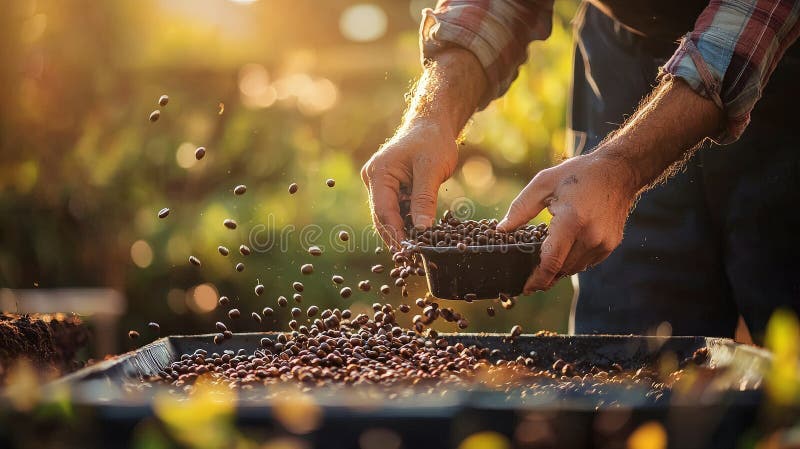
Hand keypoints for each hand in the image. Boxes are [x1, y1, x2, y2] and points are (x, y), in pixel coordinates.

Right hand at [361, 123, 457, 245]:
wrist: (432, 124)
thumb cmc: (432, 141)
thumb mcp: (432, 170)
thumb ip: (424, 200)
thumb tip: (423, 230)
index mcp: (379, 173)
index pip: (384, 211)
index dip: (395, 233)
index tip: (407, 252)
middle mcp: (374, 179)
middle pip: (383, 216)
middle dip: (395, 237)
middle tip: (409, 260)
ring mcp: (380, 184)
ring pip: (389, 215)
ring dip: (401, 232)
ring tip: (413, 252)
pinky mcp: (390, 187)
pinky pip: (396, 209)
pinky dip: (406, 222)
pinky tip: (416, 236)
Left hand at [496, 152, 638, 292]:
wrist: (619, 172)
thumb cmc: (578, 174)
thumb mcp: (543, 183)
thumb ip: (520, 208)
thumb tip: (501, 230)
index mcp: (571, 220)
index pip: (551, 262)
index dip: (537, 280)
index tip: (526, 288)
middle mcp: (590, 236)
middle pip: (561, 269)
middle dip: (545, 274)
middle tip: (530, 274)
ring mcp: (603, 243)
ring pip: (574, 268)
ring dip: (559, 268)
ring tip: (546, 260)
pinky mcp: (611, 245)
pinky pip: (586, 262)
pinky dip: (573, 260)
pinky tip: (566, 249)